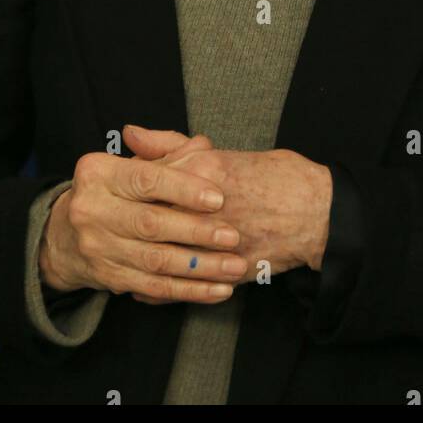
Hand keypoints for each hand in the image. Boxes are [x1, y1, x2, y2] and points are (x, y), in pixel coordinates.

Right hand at [38, 137, 247, 304]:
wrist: (65, 235)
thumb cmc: (114, 190)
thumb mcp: (130, 162)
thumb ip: (167, 150)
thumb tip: (201, 144)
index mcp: (98, 173)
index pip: (146, 180)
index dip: (184, 189)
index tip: (219, 197)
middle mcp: (92, 210)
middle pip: (150, 224)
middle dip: (196, 231)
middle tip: (233, 235)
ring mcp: (98, 247)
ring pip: (156, 261)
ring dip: (200, 267)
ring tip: (234, 266)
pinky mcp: (110, 277)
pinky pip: (155, 288)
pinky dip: (190, 290)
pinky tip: (218, 289)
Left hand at [124, 125, 333, 280]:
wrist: (315, 211)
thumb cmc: (270, 176)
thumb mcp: (218, 151)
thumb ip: (170, 144)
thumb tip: (130, 133)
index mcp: (202, 168)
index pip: (142, 181)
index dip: (123, 193)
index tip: (114, 199)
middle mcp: (205, 203)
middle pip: (146, 219)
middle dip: (124, 229)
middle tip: (108, 232)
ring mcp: (216, 238)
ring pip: (159, 254)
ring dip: (137, 261)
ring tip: (122, 262)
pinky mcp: (226, 267)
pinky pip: (181, 282)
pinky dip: (159, 288)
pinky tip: (146, 288)